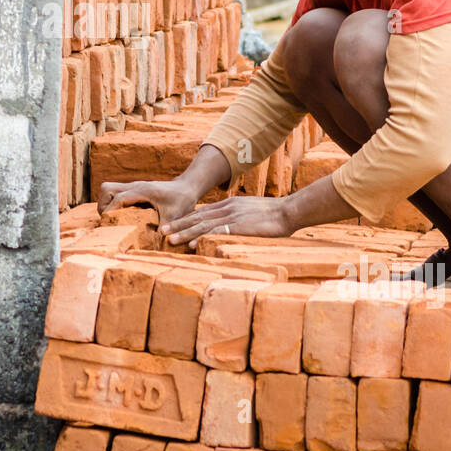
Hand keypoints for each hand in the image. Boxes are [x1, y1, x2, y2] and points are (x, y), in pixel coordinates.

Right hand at [98, 178, 197, 225]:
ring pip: (109, 190)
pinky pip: (116, 193)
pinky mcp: (134, 190)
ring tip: (113, 220)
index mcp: (143, 190)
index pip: (118, 198)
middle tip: (109, 222)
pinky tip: (123, 217)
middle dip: (103, 206)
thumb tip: (157, 244)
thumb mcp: (175, 216)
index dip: (110, 212)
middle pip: (107, 190)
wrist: (187, 187)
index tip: (107, 226)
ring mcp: (133, 186)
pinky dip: (113, 204)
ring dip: (107, 204)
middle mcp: (135, 186)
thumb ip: (165, 228)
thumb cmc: (182, 200)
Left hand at [160, 195, 295, 249]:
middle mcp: (227, 209)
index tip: (171, 225)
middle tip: (161, 232)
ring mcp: (232, 217)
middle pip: (197, 217)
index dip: (185, 219)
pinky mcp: (240, 227)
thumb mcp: (249, 211)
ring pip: (203, 225)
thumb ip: (237, 216)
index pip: (202, 212)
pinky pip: (218, 233)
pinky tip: (193, 245)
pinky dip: (203, 238)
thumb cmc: (273, 214)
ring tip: (170, 239)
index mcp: (229, 205)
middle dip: (179, 225)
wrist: (289, 211)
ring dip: (185, 233)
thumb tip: (228, 225)